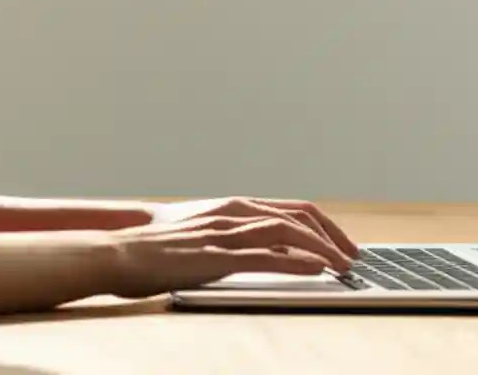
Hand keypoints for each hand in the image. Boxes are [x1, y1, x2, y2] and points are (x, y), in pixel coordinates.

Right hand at [105, 214, 354, 298]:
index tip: (344, 245)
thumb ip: (239, 240)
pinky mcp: (216, 255)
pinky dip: (296, 261)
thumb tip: (272, 254)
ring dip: (321, 248)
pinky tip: (316, 269)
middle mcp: (236, 214)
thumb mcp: (208, 238)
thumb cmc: (161, 248)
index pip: (294, 209)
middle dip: (332, 236)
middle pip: (299, 216)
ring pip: (287, 232)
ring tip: (343, 266)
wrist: (123, 250)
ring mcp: (226, 233)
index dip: (325, 226)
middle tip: (354, 258)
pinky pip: (265, 256)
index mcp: (235, 208)